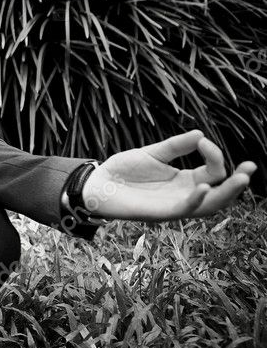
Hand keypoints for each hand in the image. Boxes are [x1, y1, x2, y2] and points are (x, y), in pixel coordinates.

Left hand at [82, 130, 256, 220]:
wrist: (97, 184)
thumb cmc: (123, 171)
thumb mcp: (152, 153)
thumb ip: (175, 146)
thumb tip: (201, 134)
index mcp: (185, 180)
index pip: (213, 171)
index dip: (215, 156)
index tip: (204, 142)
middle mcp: (185, 194)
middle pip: (220, 192)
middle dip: (237, 181)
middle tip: (250, 167)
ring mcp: (175, 205)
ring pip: (210, 205)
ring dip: (226, 193)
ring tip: (241, 179)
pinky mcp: (161, 213)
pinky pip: (184, 209)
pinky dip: (195, 200)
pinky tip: (203, 187)